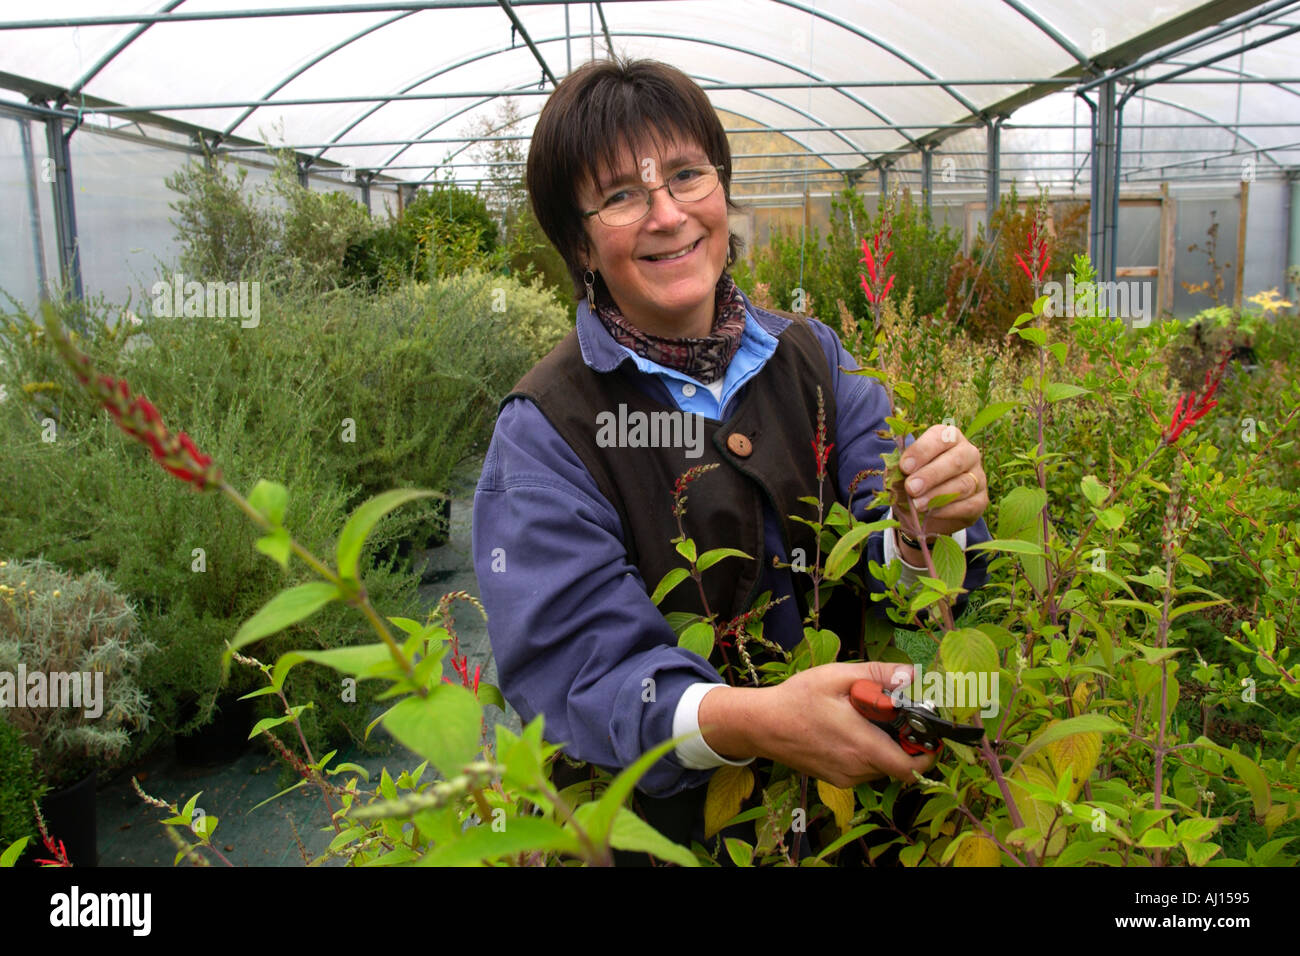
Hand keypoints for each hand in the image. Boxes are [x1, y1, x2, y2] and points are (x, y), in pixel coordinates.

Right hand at [701, 662, 937, 788]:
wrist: (761, 724)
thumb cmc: (797, 699)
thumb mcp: (837, 676)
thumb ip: (878, 675)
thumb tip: (911, 675)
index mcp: (863, 746)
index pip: (912, 767)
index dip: (927, 753)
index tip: (926, 732)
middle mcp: (857, 769)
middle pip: (899, 764)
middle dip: (903, 741)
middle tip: (891, 713)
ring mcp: (845, 777)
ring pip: (881, 767)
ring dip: (883, 746)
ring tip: (863, 717)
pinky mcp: (835, 779)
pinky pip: (863, 769)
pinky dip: (866, 752)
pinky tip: (848, 729)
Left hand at [889, 423, 987, 538]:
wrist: (931, 508)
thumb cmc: (916, 479)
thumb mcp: (905, 471)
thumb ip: (901, 468)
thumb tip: (894, 474)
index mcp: (949, 438)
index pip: (941, 437)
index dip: (922, 451)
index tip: (904, 466)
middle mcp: (968, 453)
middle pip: (955, 460)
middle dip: (931, 475)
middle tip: (911, 488)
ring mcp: (978, 476)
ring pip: (963, 484)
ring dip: (938, 495)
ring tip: (917, 504)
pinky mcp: (981, 500)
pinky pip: (968, 504)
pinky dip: (948, 510)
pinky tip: (931, 513)